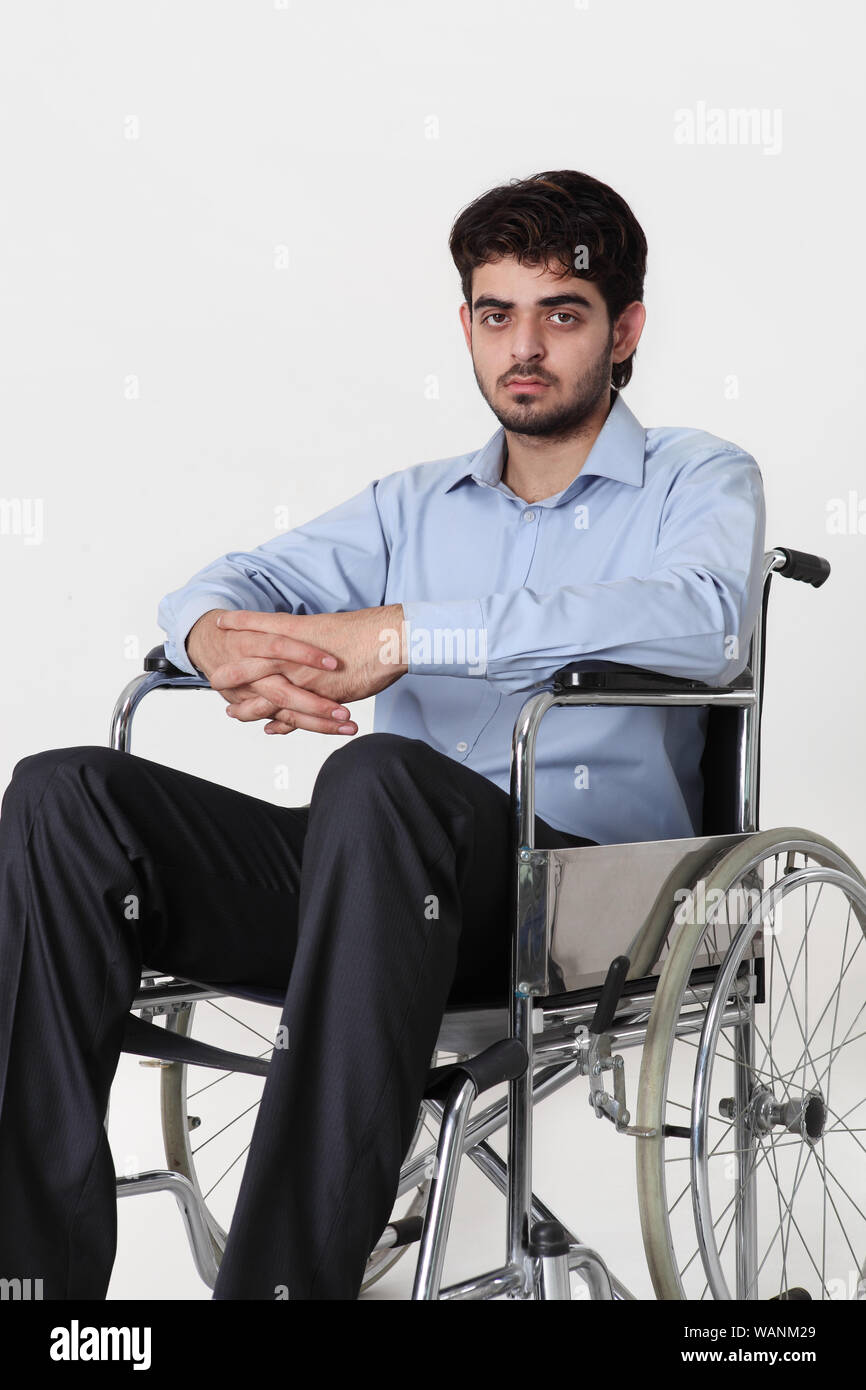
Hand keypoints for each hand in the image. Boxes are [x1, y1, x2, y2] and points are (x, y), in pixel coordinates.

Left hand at [209, 605, 407, 733]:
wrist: (388, 641)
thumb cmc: (365, 632)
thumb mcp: (329, 627)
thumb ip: (309, 634)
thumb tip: (300, 635)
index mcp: (296, 633)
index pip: (259, 627)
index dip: (239, 625)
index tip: (220, 622)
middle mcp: (293, 656)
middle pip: (250, 665)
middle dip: (230, 673)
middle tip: (213, 678)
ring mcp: (303, 678)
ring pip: (265, 697)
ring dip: (247, 707)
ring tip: (232, 714)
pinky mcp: (319, 697)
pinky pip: (293, 716)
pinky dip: (280, 725)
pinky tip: (270, 729)